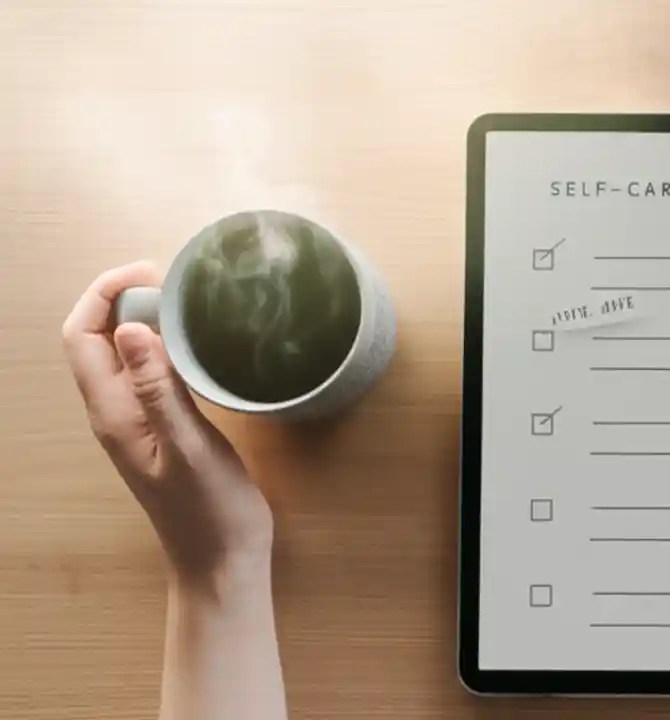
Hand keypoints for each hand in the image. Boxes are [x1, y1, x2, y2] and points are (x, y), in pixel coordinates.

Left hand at [61, 262, 272, 584]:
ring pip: (122, 355)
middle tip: (177, 281)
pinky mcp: (162, 428)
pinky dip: (164, 346)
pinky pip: (148, 373)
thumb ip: (159, 388)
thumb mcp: (188, 447)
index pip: (83, 336)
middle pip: (97, 340)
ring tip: (189, 302)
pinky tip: (199, 344)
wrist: (222, 561)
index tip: (153, 273)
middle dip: (124, 298)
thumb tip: (130, 326)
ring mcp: (137, 421)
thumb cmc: (210, 510)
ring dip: (145, 319)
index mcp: (112, 414)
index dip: (105, 294)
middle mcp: (115, 412)